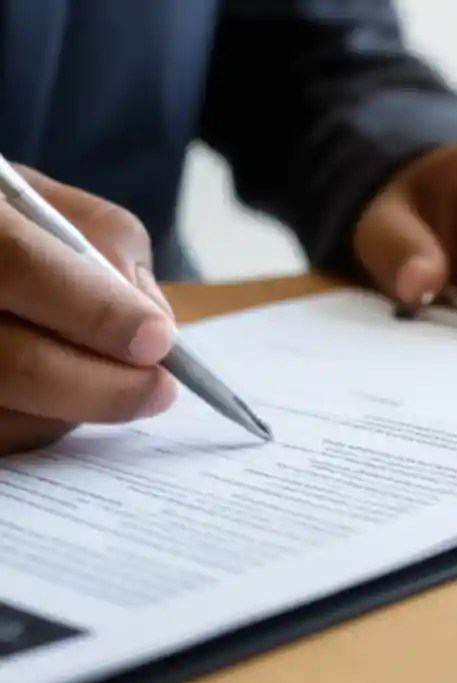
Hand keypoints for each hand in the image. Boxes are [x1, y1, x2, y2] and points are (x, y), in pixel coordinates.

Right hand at [0, 166, 176, 454]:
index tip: (157, 341)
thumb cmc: (0, 219)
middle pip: (9, 363)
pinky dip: (33, 425)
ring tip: (109, 388)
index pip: (16, 264)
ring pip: (1, 414)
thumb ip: (106, 241)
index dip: (94, 310)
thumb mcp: (43, 201)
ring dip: (68, 412)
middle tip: (158, 389)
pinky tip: (55, 403)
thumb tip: (150, 318)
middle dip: (100, 386)